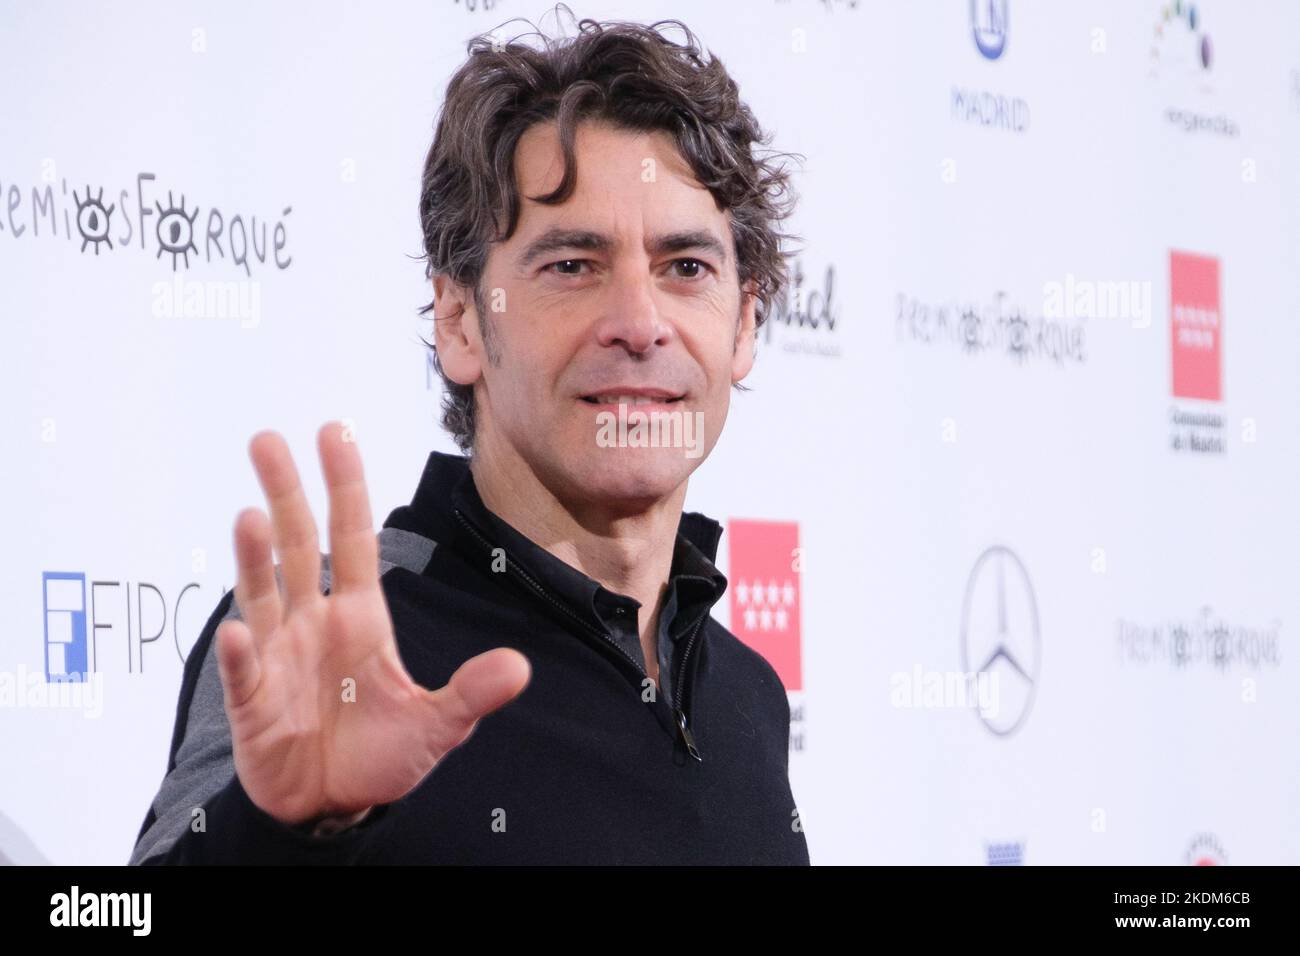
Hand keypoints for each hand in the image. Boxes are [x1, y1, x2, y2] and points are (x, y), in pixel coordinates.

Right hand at [213, 422, 530, 825]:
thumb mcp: (439, 724)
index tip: (334, 431)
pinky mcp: (252, 702)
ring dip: (255, 557)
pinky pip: (245, 672)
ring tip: (251, 515)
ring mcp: (278, 657)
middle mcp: (314, 622)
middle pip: (298, 545)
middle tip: (267, 439)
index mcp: (359, 615)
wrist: (334, 806)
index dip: (345, 486)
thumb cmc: (382, 754)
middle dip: (286, 493)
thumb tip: (521, 669)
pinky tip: (237, 632)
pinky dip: (239, 654)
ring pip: (263, 595)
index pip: (352, 537)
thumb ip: (473, 694)